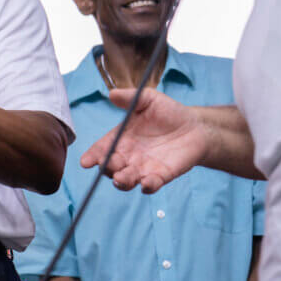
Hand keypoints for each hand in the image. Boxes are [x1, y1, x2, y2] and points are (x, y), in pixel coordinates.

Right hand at [78, 88, 209, 192]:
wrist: (195, 127)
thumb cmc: (168, 112)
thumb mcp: (149, 99)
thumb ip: (131, 98)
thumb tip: (112, 94)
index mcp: (120, 138)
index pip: (101, 149)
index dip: (92, 156)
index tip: (85, 162)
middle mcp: (128, 156)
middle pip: (110, 167)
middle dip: (107, 168)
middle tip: (108, 164)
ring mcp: (143, 168)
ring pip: (126, 180)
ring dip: (122, 182)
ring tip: (121, 178)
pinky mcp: (161, 176)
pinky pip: (151, 185)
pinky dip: (148, 186)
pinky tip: (147, 183)